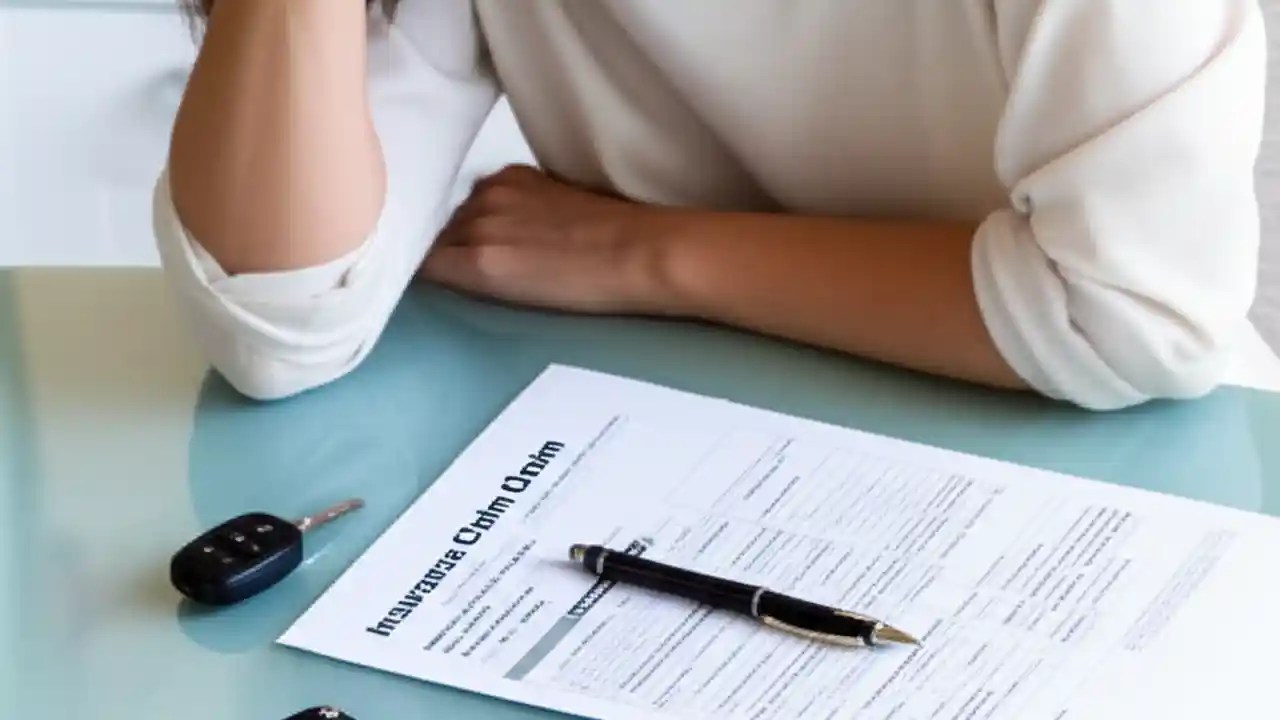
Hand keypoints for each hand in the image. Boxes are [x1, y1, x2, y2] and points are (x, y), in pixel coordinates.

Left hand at [420, 166, 676, 314]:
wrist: (640, 254)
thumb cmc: (623, 238)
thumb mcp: (566, 207)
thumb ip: (530, 211)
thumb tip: (513, 236)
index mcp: (510, 177)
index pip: (466, 209)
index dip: (469, 237)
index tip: (483, 257)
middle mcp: (486, 193)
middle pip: (445, 226)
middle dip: (457, 249)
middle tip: (486, 278)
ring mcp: (479, 225)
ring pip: (435, 248)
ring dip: (447, 267)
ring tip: (477, 292)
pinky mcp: (479, 262)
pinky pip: (429, 271)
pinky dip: (431, 283)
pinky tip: (444, 298)